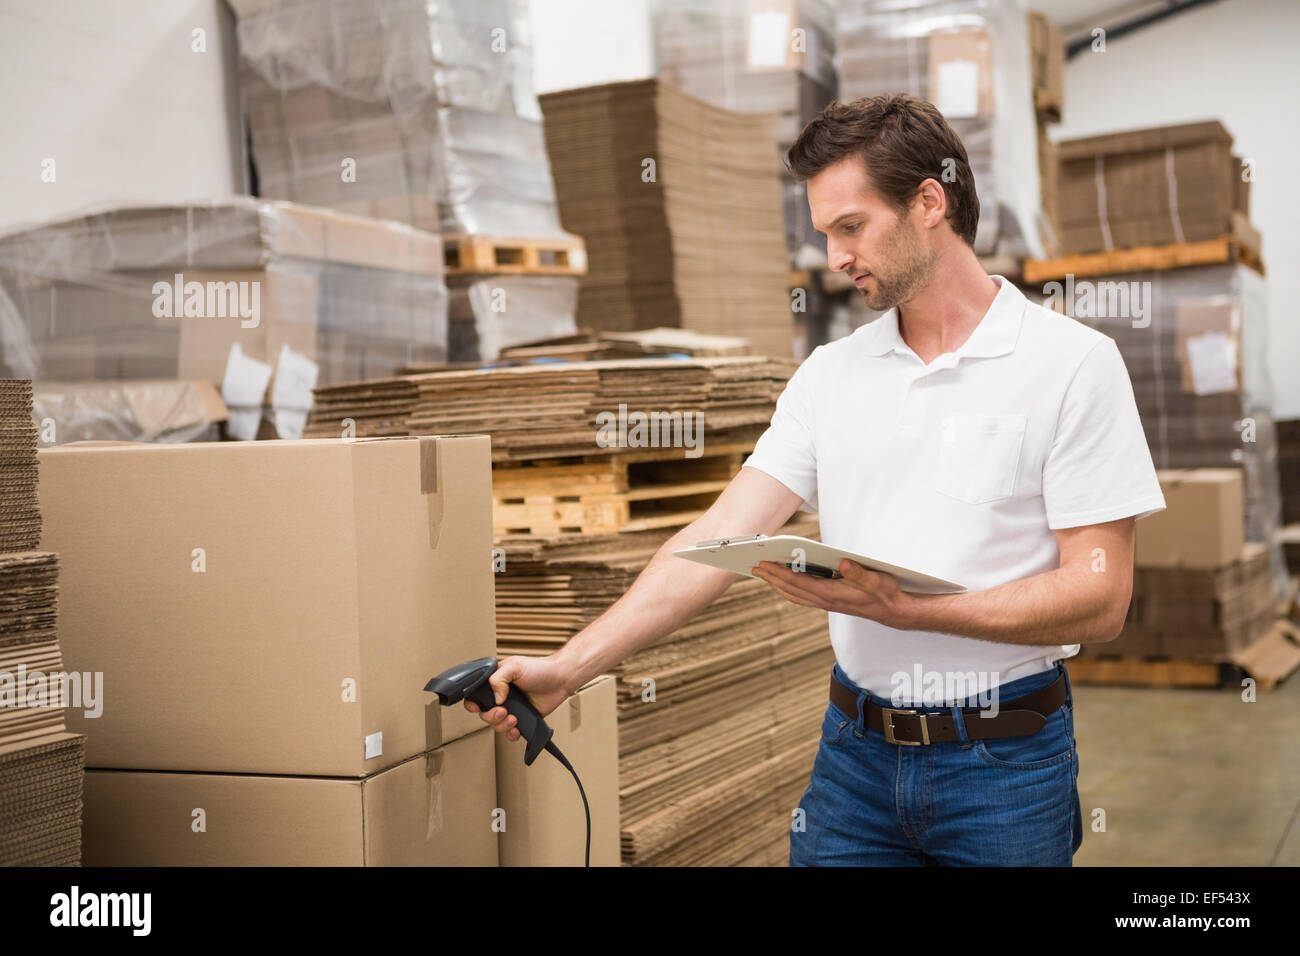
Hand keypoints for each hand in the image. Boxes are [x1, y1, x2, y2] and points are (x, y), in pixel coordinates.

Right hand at [463, 654, 573, 741]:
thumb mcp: (515, 666)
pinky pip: (511, 733)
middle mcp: (501, 697)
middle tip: (503, 711)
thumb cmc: (540, 669)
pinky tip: (517, 728)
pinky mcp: (522, 720)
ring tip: (514, 718)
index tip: (477, 707)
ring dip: (502, 725)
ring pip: (496, 725)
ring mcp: (512, 709)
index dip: (473, 704)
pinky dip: (511, 734)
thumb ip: (498, 679)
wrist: (560, 679)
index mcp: (495, 683)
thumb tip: (495, 699)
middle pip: (484, 714)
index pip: (476, 696)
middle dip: (492, 716)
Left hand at [750, 559, 910, 626]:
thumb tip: (842, 563)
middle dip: (771, 578)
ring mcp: (825, 603)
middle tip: (753, 566)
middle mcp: (824, 600)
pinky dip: (789, 589)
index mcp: (831, 594)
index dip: (778, 573)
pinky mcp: (829, 602)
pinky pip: (802, 597)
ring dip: (777, 585)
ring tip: (764, 573)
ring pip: (794, 595)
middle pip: (790, 589)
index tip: (763, 564)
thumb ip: (859, 572)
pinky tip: (784, 582)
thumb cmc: (885, 592)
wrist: (894, 610)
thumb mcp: (876, 579)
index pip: (797, 582)